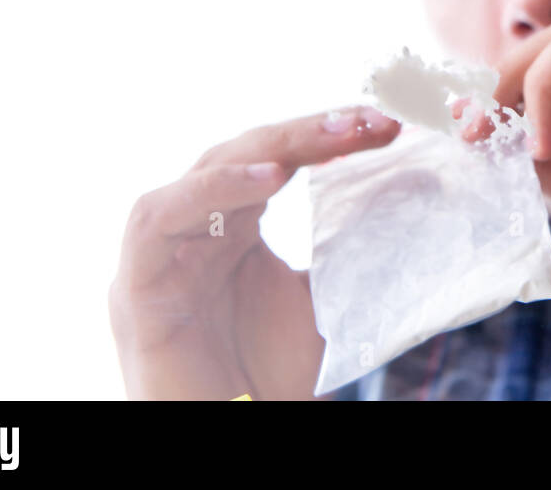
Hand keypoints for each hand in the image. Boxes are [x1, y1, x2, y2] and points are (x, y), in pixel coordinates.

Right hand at [108, 106, 399, 399]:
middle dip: (313, 132)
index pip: (281, 159)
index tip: (388, 125)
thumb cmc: (268, 377)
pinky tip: (269, 178)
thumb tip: (412, 201)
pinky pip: (161, 216)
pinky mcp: (137, 283)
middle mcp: (193, 226)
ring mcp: (160, 251)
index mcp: (233, 225)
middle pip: (250, 153)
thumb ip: (348, 253)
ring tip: (332, 136)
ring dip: (271, 147)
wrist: (233, 430)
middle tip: (372, 120)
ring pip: (208, 168)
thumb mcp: (323, 302)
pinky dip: (215, 188)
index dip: (331, 137)